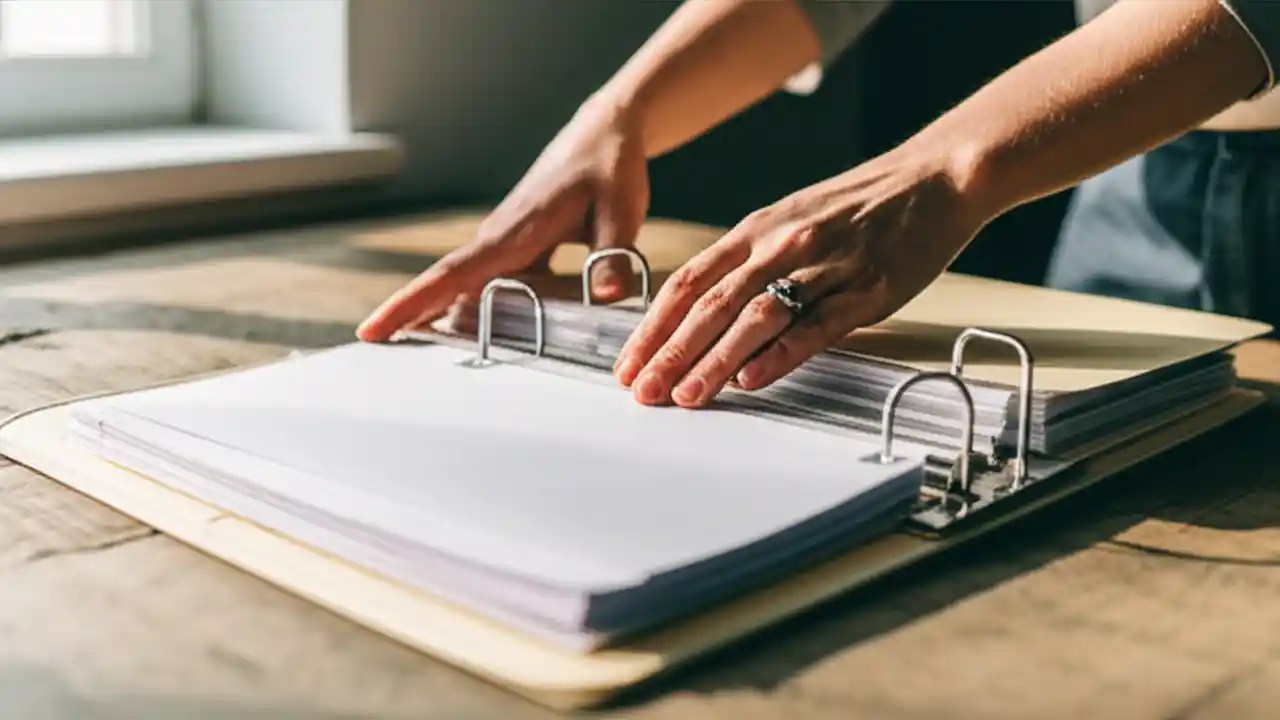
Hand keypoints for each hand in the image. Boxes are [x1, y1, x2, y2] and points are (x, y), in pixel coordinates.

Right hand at [357, 97, 650, 341]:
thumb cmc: (609, 167)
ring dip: (436, 313)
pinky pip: (489, 281)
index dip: (412, 303)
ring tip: (407, 346)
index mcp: (516, 230)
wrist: (604, 133)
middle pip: (445, 285)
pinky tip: (475, 331)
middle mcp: (500, 237)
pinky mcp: (516, 245)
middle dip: (408, 316)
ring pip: (465, 285)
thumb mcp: (622, 211)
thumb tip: (609, 296)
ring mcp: (504, 241)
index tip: (374, 327)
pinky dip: (474, 304)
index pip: (452, 273)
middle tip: (374, 351)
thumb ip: (614, 256)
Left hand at [613, 149, 987, 406]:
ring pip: (755, 317)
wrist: (934, 179)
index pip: (688, 283)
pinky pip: (816, 326)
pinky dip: (780, 354)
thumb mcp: (789, 222)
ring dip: (714, 361)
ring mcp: (824, 266)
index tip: (628, 363)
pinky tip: (753, 379)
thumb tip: (702, 319)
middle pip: (711, 304)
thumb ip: (747, 266)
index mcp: (756, 230)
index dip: (653, 327)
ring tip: (686, 396)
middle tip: (642, 391)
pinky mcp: (866, 289)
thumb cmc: (858, 207)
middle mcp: (782, 245)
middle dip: (669, 352)